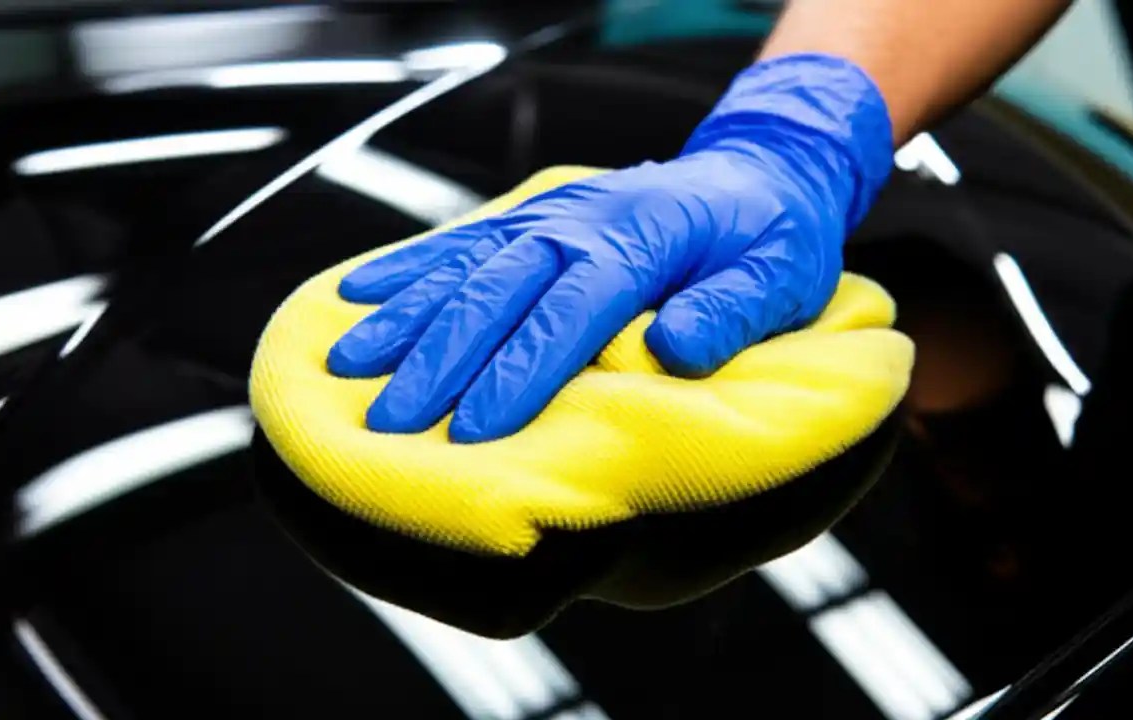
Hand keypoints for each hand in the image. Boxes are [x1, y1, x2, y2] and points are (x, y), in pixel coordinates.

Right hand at [328, 54, 892, 441]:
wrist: (756, 172)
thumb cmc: (769, 238)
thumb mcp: (782, 275)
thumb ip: (731, 311)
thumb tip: (674, 348)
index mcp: (639, 238)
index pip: (569, 313)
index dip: (519, 373)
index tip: (477, 431)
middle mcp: (577, 221)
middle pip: (496, 293)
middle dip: (440, 360)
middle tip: (392, 422)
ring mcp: (546, 215)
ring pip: (462, 267)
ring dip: (405, 317)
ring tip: (351, 364)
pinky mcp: (529, 217)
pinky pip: (458, 241)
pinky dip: (405, 269)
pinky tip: (356, 294)